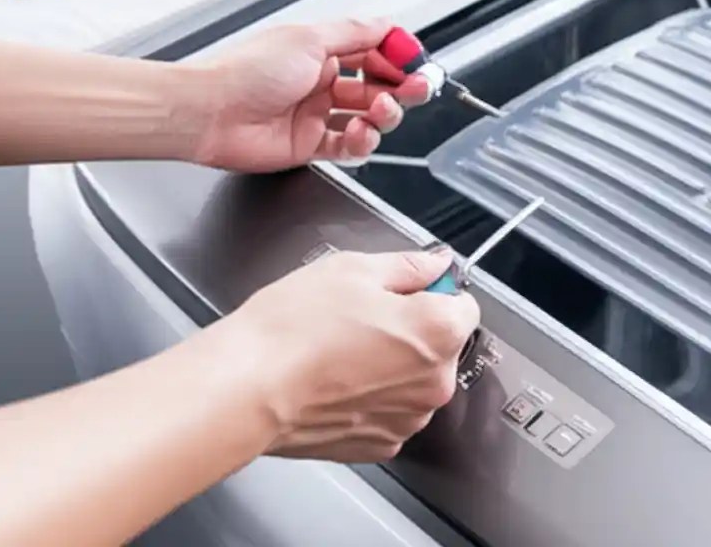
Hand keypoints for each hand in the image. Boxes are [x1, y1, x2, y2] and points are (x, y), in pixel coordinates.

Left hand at [191, 20, 433, 172]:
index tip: (416, 62)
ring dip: (384, 115)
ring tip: (380, 111)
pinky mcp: (311, 145)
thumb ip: (356, 34)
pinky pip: (350, 146)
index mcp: (320, 52)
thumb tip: (389, 26)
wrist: (210, 113)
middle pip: (378, 86)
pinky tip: (360, 133)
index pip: (374, 51)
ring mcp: (317, 115)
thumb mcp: (309, 39)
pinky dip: (362, 141)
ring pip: (369, 118)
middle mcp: (321, 82)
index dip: (398, 57)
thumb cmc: (246, 72)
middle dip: (401, 88)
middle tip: (415, 89)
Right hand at [211, 249, 478, 462]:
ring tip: (341, 353)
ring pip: (415, 381)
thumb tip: (435, 265)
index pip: (463, 305)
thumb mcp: (352, 270)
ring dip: (392, 367)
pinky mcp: (381, 445)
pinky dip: (372, 399)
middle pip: (441, 346)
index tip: (403, 294)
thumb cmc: (292, 329)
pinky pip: (390, 412)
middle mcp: (435, 382)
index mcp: (438, 332)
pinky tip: (336, 382)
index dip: (432, 294)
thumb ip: (408, 266)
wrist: (247, 389)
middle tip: (361, 320)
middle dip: (412, 332)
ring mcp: (410, 419)